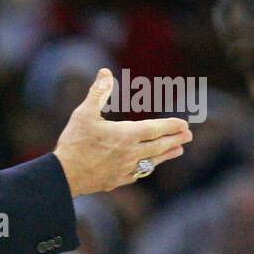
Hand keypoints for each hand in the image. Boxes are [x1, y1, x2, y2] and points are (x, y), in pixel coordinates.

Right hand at [53, 69, 193, 196]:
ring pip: (152, 161)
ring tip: (179, 150)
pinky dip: (147, 167)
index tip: (184, 124)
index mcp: (125, 135)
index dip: (170, 126)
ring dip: (167, 155)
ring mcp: (125, 169)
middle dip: (175, 139)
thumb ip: (98, 92)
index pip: (155, 129)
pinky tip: (149, 166)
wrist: (64, 176)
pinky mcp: (117, 181)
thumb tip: (105, 72)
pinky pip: (138, 173)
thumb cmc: (74, 142)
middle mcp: (130, 153)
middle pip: (158, 145)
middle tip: (188, 136)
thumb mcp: (84, 113)